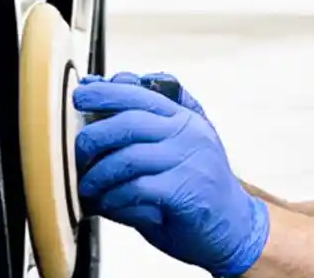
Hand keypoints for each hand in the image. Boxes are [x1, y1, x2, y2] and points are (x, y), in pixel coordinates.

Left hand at [72, 80, 268, 276]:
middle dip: (93, 136)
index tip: (80, 94)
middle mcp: (188, 132)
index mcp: (183, 116)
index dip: (105, 91)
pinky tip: (107, 203)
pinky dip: (114, 198)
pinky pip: (136, 189)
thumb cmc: (192, 184)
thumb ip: (141, 120)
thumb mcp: (173, 145)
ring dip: (98, 175)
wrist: (233, 227)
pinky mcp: (186, 191)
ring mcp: (190, 160)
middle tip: (79, 152)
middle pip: (129, 122)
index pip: (139, 92)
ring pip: (128, 158)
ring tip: (87, 187)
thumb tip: (96, 86)